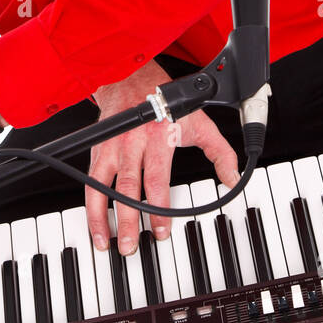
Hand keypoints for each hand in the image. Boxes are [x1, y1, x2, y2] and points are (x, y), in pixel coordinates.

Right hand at [87, 58, 239, 254]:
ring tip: (105, 243)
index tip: (161, 231)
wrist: (132, 77)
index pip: (156, 180)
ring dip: (102, 217)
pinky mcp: (96, 149)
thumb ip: (220, 153)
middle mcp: (130, 142)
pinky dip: (90, 205)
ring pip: (102, 186)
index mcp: (157, 137)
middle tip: (131, 246)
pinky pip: (89, 181)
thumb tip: (233, 180)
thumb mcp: (200, 124)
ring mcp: (110, 146)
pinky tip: (94, 223)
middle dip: (127, 220)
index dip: (158, 208)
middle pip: (127, 188)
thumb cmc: (167, 103)